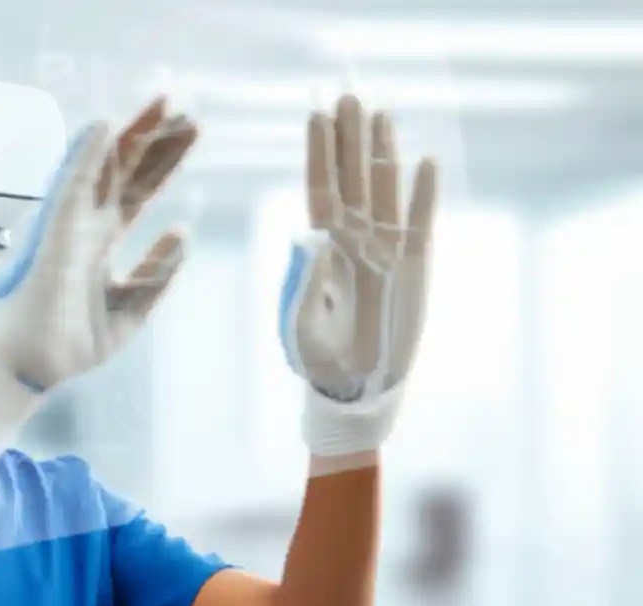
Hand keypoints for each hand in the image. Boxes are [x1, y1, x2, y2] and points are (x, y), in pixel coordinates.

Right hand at [0, 99, 197, 484]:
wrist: (30, 365)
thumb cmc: (69, 342)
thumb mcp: (130, 308)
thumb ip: (156, 272)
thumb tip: (183, 233)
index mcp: (101, 242)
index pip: (138, 190)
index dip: (163, 160)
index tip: (190, 128)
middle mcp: (88, 228)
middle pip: (128, 172)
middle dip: (157, 140)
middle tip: (187, 106)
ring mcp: (72, 227)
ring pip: (107, 171)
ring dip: (134, 137)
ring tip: (165, 102)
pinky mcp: (54, 234)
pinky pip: (70, 188)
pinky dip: (85, 158)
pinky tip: (103, 127)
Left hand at [278, 95, 438, 458]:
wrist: (356, 389)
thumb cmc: (319, 363)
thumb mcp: (301, 329)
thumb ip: (304, 286)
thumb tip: (313, 239)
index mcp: (322, 253)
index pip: (320, 192)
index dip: (319, 155)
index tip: (316, 117)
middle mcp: (354, 244)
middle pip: (352, 181)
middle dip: (350, 140)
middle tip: (349, 96)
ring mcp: (386, 252)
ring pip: (385, 193)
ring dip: (383, 155)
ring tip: (382, 116)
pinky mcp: (414, 269)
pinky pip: (421, 224)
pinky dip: (423, 195)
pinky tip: (425, 162)